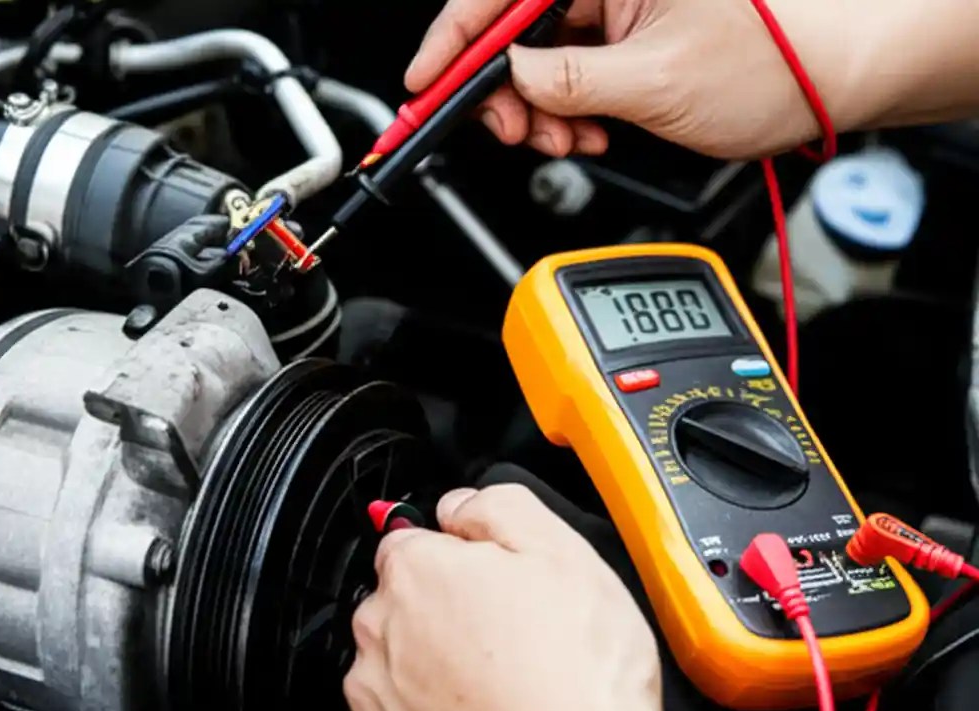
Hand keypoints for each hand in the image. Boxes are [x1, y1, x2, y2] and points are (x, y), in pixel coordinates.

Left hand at [344, 484, 661, 710]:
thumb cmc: (574, 675)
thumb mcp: (562, 553)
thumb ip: (499, 506)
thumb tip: (463, 503)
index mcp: (415, 568)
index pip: (414, 537)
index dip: (461, 555)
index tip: (494, 578)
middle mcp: (380, 625)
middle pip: (405, 596)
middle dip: (448, 606)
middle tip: (510, 632)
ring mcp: (376, 687)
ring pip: (399, 652)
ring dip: (435, 658)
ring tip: (500, 678)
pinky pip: (397, 703)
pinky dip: (427, 704)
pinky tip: (478, 706)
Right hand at [405, 0, 870, 158]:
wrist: (840, 80)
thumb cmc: (781, 60)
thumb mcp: (658, 80)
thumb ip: (569, 82)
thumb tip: (510, 83)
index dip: (454, 43)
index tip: (427, 84)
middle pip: (514, 30)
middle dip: (503, 89)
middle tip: (512, 130)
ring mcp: (620, 9)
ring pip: (540, 60)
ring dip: (538, 110)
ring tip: (566, 140)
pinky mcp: (628, 40)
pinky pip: (572, 75)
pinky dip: (567, 113)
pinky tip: (588, 133)